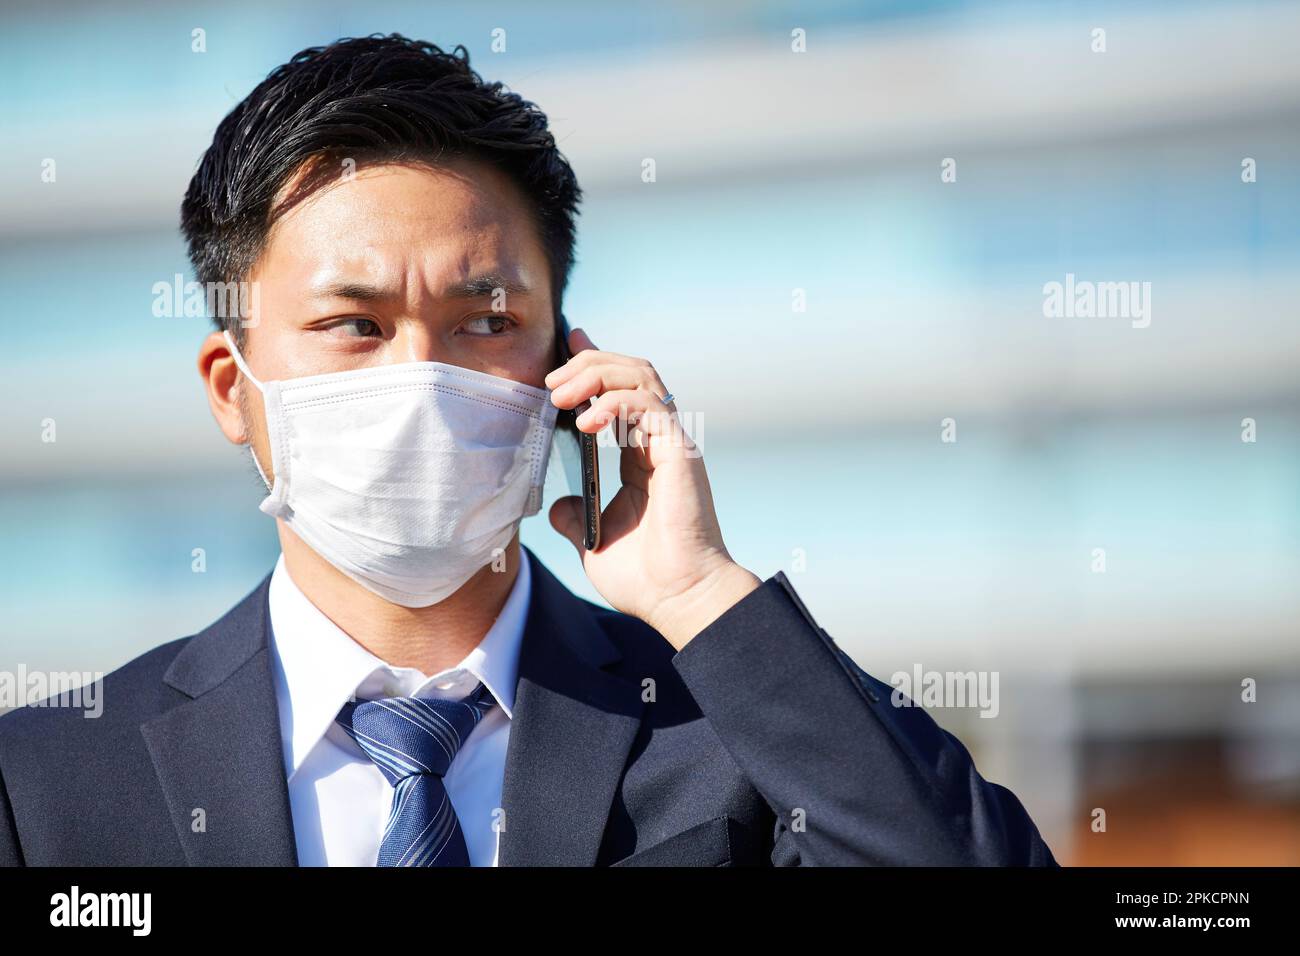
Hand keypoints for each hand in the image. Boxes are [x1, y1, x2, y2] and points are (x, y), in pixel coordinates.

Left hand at [545, 328, 759, 650]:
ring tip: (561, 395)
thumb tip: (558, 505)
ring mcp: (672, 443)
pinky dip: (614, 404)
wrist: (679, 598)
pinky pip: (648, 404)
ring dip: (596, 375)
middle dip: (587, 365)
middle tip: (551, 381)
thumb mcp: (593, 540)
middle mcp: (660, 442)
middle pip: (630, 372)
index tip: (567, 344)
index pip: (620, 392)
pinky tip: (586, 424)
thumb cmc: (647, 577)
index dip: (594, 363)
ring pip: (640, 376)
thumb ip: (576, 516)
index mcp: (642, 457)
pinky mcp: (678, 450)